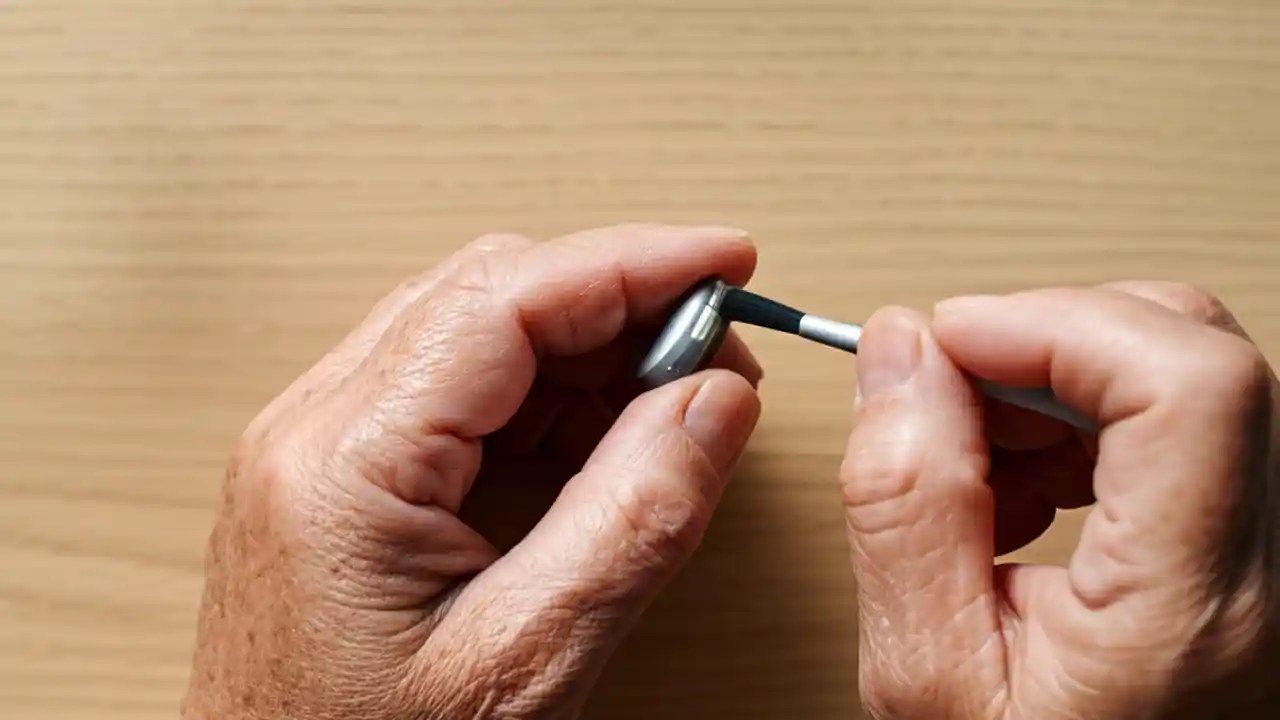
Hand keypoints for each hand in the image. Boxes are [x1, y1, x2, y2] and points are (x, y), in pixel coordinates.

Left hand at [182, 225, 762, 718]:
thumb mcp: (524, 665)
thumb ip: (632, 522)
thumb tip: (714, 402)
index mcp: (344, 462)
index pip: (508, 297)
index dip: (634, 263)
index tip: (726, 260)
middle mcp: (312, 430)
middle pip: (490, 293)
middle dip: (618, 302)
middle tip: (716, 351)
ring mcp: (316, 446)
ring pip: (475, 329)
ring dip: (586, 346)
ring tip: (671, 402)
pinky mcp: (337, 474)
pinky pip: (453, 387)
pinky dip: (542, 393)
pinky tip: (600, 437)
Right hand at [841, 282, 1278, 718]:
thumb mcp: (924, 678)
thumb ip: (904, 505)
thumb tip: (900, 356)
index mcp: (1195, 613)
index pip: (1187, 384)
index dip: (1055, 324)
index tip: (949, 340)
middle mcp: (1267, 575)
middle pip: (1194, 355)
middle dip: (1043, 343)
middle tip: (945, 390)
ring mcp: (1268, 560)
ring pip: (1185, 376)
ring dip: (1055, 384)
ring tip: (972, 466)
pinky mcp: (1247, 551)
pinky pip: (1179, 426)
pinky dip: (1082, 424)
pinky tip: (1018, 488)